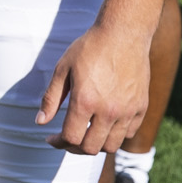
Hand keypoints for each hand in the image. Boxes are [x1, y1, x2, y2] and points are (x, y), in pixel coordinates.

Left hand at [37, 22, 151, 154]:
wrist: (123, 34)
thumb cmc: (89, 48)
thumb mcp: (62, 69)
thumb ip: (51, 98)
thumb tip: (40, 122)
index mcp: (86, 101)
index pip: (71, 138)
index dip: (58, 142)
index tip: (51, 138)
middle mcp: (109, 111)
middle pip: (92, 148)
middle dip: (75, 148)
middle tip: (66, 139)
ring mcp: (128, 111)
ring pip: (112, 145)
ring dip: (96, 145)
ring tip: (85, 134)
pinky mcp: (141, 107)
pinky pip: (129, 133)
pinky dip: (115, 135)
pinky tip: (104, 125)